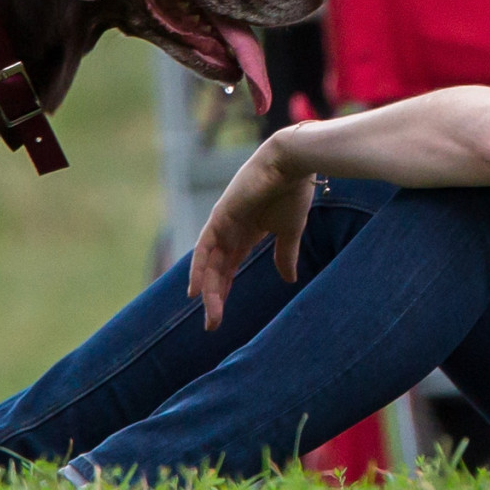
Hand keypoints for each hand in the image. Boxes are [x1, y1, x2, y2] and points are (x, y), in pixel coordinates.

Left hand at [187, 134, 316, 329]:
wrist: (293, 163)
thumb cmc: (294, 191)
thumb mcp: (290, 232)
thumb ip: (286, 256)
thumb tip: (289, 281)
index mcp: (245, 233)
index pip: (229, 268)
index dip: (223, 292)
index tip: (220, 319)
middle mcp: (230, 230)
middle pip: (216, 270)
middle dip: (214, 298)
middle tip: (212, 326)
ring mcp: (223, 223)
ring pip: (209, 263)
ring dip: (208, 289)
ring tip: (209, 315)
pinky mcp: (220, 216)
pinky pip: (205, 247)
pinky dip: (199, 268)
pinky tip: (196, 291)